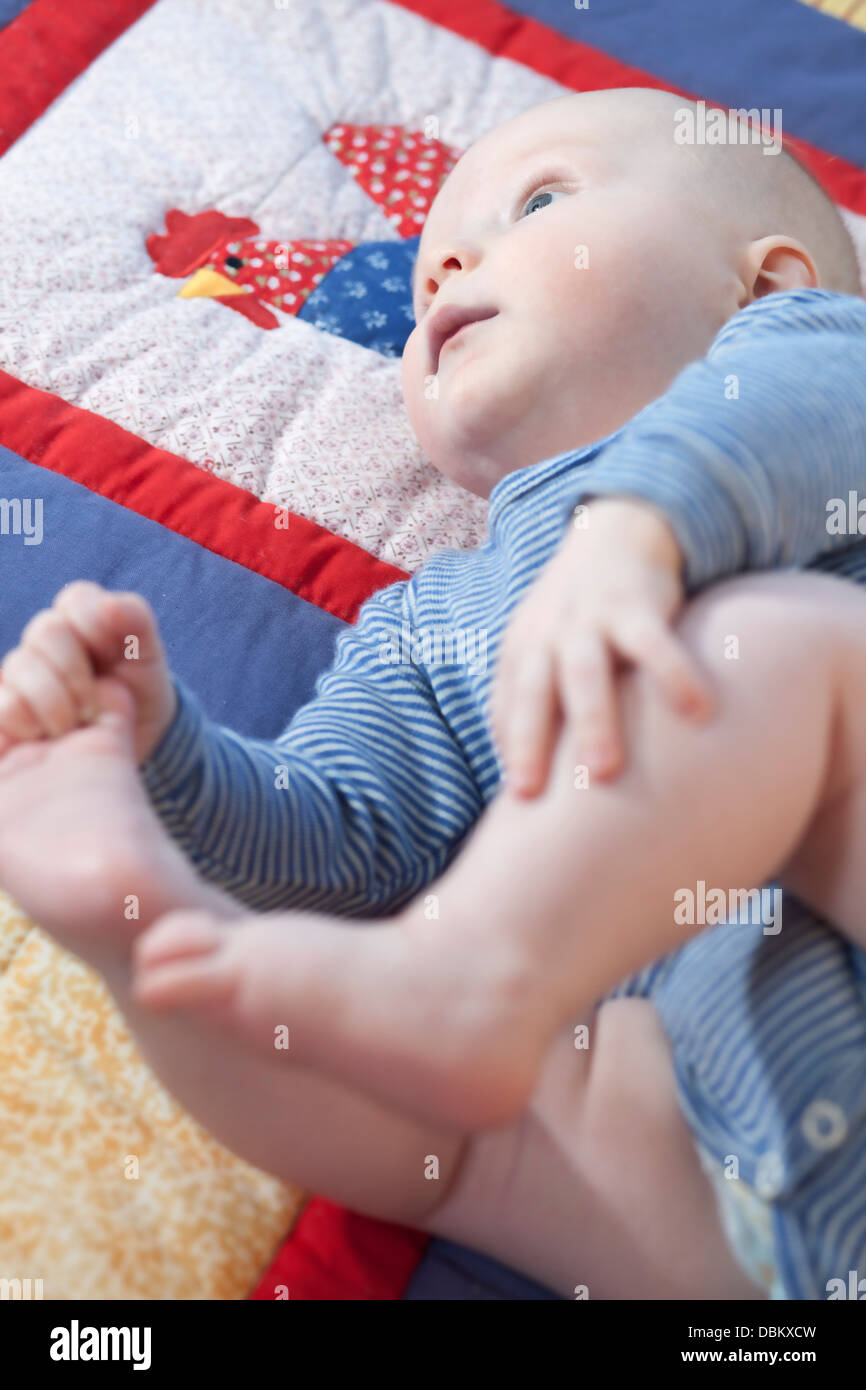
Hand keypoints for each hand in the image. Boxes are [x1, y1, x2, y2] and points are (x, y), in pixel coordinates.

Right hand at [0, 581, 176, 764]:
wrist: (125, 743)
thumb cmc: (138, 694)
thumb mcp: (147, 659)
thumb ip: (136, 622)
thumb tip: (108, 605)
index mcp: (83, 618)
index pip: (76, 601)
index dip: (96, 626)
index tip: (114, 655)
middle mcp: (47, 640)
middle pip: (46, 631)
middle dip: (75, 669)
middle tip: (95, 702)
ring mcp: (22, 671)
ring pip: (19, 665)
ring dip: (53, 699)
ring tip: (76, 724)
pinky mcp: (8, 704)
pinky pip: (4, 703)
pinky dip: (25, 719)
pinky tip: (48, 734)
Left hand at [490, 498, 713, 795]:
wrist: (619, 529)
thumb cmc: (580, 614)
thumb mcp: (545, 646)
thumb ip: (534, 701)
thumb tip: (527, 777)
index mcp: (523, 649)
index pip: (506, 704)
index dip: (509, 746)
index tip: (516, 797)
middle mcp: (549, 635)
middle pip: (534, 691)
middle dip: (531, 742)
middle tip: (529, 795)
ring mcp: (590, 619)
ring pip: (585, 672)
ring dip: (593, 721)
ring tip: (606, 773)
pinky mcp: (637, 606)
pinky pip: (655, 644)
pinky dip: (674, 676)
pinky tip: (698, 714)